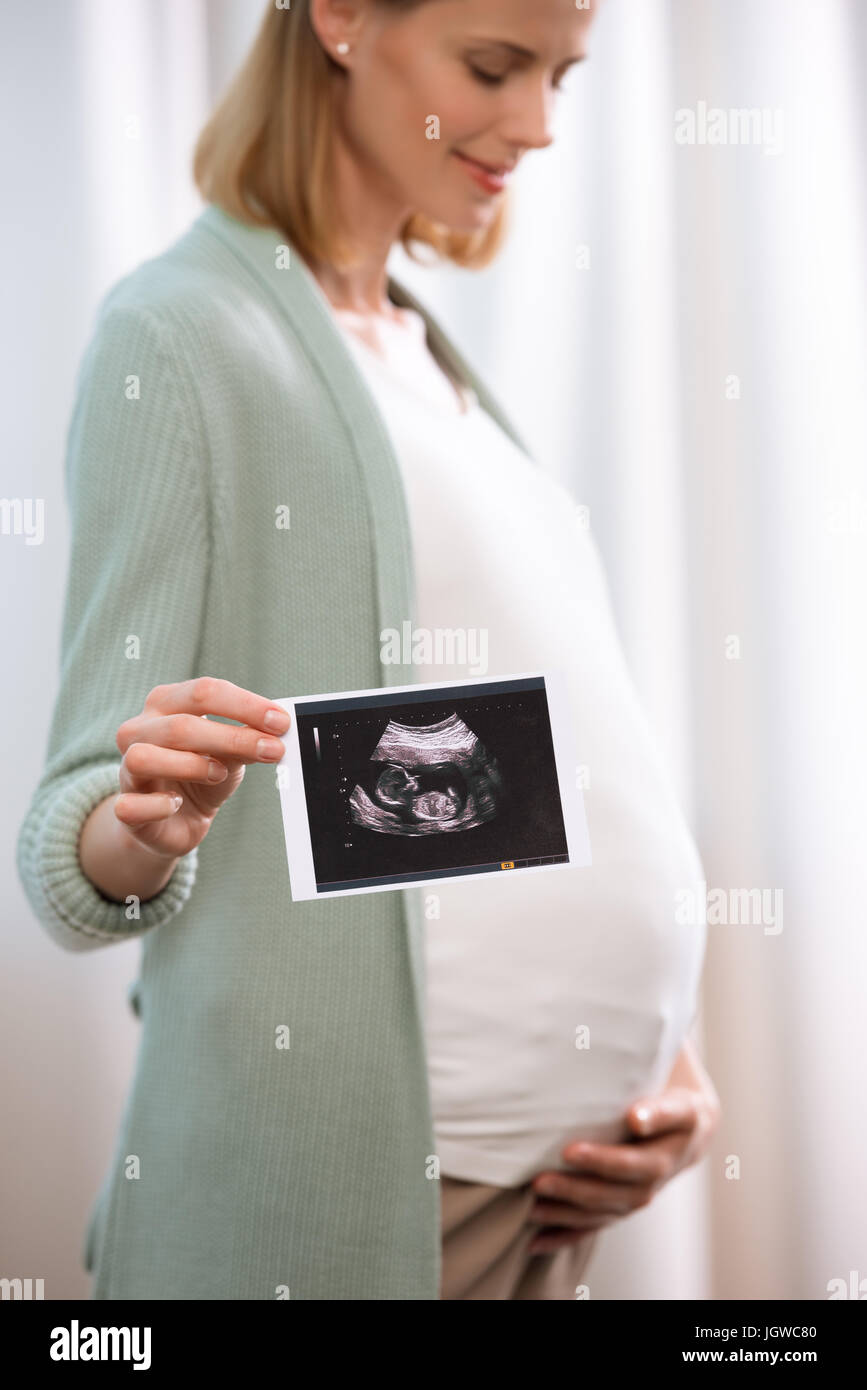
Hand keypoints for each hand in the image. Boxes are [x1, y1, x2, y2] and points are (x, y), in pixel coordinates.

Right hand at [112, 676, 290, 858]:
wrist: (177, 821)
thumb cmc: (203, 776)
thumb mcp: (230, 753)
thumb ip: (246, 739)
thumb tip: (275, 730)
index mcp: (165, 704)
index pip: (204, 692)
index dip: (245, 706)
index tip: (280, 722)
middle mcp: (139, 730)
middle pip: (181, 725)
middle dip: (233, 738)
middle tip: (273, 750)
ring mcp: (126, 769)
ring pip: (145, 757)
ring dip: (191, 766)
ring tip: (219, 774)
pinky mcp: (124, 808)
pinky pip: (129, 805)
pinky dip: (160, 805)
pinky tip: (178, 803)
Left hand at [527, 1037, 720, 1252]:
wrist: (688, 1109)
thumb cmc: (661, 1064)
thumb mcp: (662, 1041)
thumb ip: (641, 1022)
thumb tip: (612, 970)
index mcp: (692, 1110)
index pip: (678, 1114)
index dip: (657, 1116)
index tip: (632, 1116)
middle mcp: (680, 1152)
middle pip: (646, 1169)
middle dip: (604, 1165)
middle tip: (564, 1155)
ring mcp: (659, 1182)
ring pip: (623, 1203)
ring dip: (580, 1201)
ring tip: (537, 1194)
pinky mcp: (633, 1201)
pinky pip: (604, 1222)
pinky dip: (571, 1231)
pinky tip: (537, 1237)